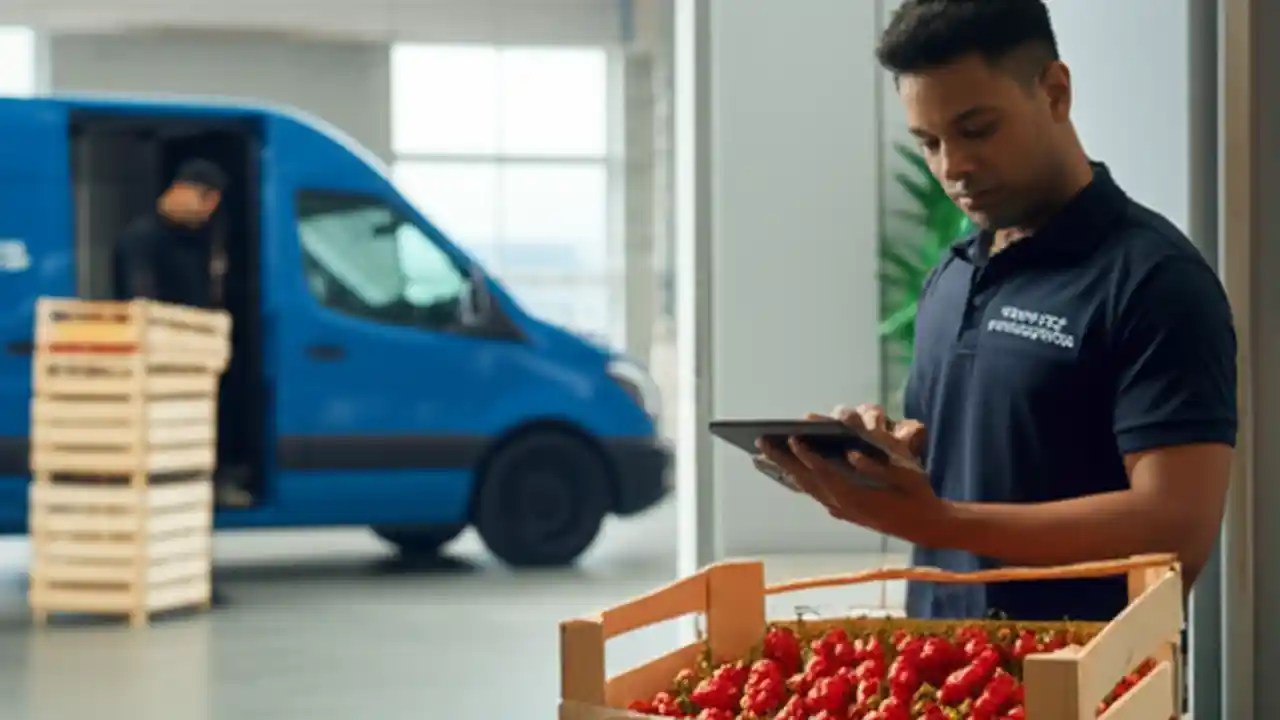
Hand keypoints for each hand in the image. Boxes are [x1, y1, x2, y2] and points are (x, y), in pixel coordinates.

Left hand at [754, 406, 950, 544]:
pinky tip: (785, 470)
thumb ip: (878, 467)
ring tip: (763, 455)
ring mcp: (840, 509)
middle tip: (761, 443)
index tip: (792, 438)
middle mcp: (842, 504)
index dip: (808, 454)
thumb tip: (852, 454)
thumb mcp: (906, 475)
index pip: (825, 471)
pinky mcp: (841, 510)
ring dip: (784, 471)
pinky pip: (813, 492)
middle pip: (807, 480)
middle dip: (783, 460)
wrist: (924, 524)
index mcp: (857, 494)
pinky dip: (797, 480)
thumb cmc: (917, 493)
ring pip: (806, 487)